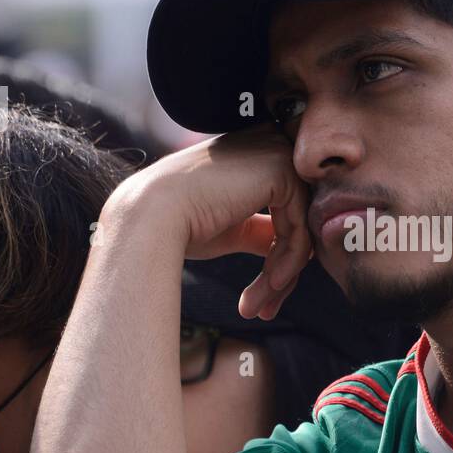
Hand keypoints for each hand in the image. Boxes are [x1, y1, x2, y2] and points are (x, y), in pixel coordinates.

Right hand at [110, 124, 312, 320]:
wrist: (150, 217)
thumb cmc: (178, 224)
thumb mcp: (231, 228)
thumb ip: (262, 230)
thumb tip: (290, 246)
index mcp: (253, 154)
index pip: (286, 209)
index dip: (280, 254)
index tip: (267, 291)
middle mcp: (268, 145)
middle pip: (297, 218)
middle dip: (284, 269)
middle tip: (265, 307)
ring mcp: (276, 153)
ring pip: (302, 227)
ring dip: (283, 274)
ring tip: (260, 306)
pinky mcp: (281, 169)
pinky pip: (301, 227)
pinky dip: (288, 262)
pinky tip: (269, 284)